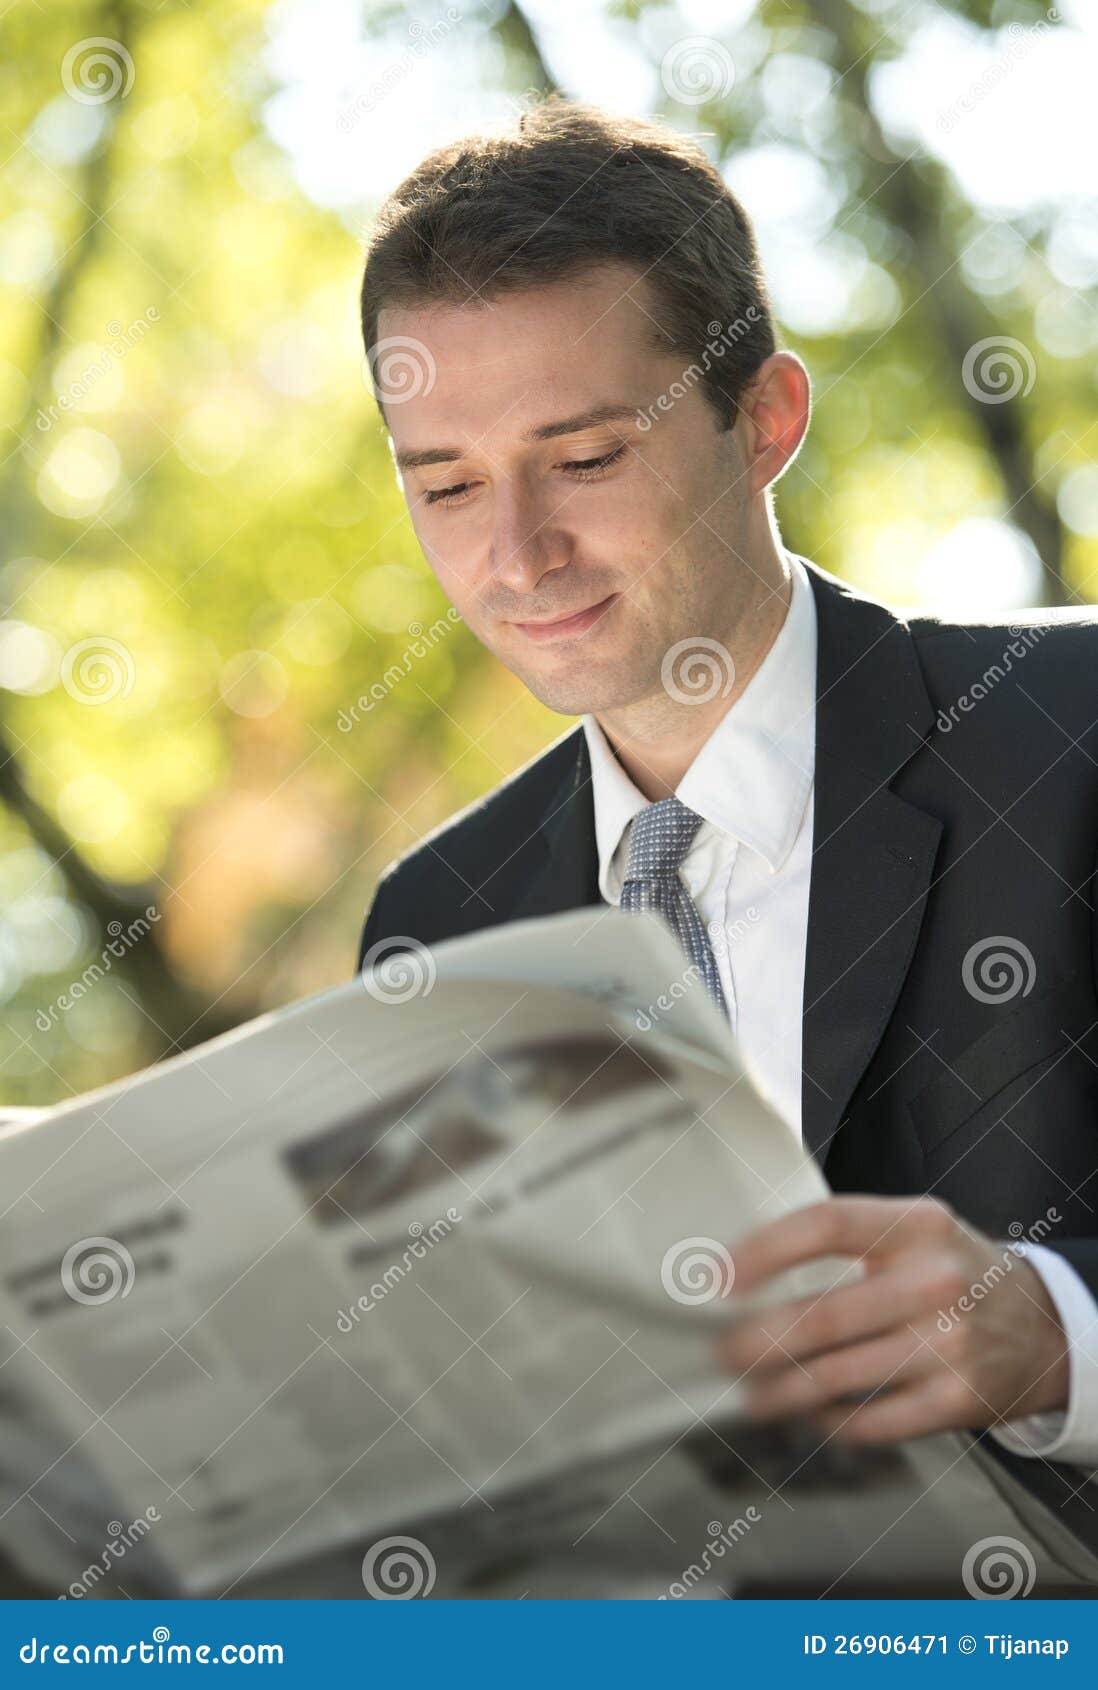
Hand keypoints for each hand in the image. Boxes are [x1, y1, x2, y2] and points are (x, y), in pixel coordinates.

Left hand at [716, 1195, 1070, 1443]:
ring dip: (779, 1390)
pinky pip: (871, 1422)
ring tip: (749, 1393)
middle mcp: (936, 1281)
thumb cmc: (949, 1269)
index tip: (719, 1278)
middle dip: (757, 1341)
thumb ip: (845, 1238)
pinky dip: (828, 1423)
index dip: (765, 1250)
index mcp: (917, 1224)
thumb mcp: (912, 1230)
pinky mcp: (957, 1401)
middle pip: (824, 1317)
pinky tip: (806, 1415)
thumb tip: (743, 1265)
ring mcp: (949, 1345)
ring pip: (837, 1377)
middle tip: (721, 1352)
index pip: (827, 1224)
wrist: (1040, 1326)